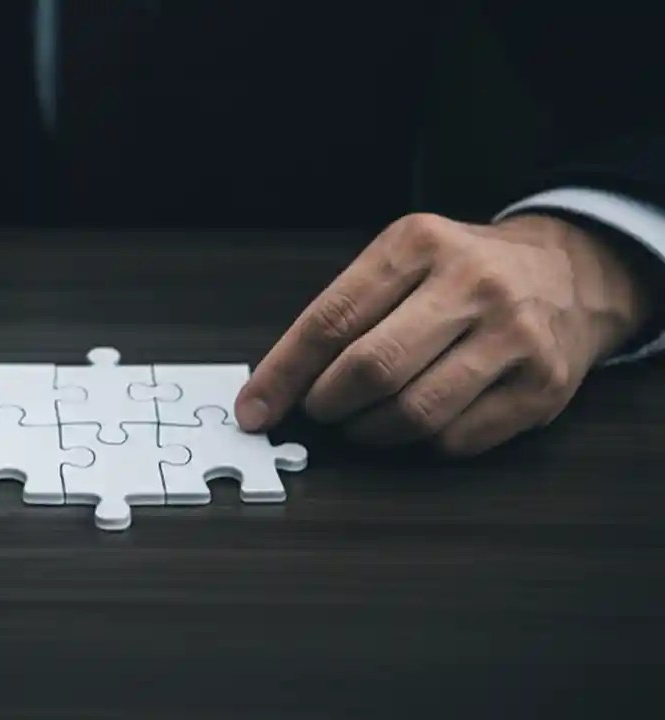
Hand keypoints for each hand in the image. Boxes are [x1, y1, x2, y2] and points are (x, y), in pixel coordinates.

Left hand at [234, 212, 652, 455]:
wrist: (570, 273)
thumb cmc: (462, 274)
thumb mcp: (403, 262)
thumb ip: (345, 312)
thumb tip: (274, 388)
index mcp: (418, 245)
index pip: (332, 319)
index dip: (283, 374)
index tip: (253, 411)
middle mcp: (472, 284)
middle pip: (372, 369)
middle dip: (328, 404)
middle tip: (320, 412)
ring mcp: (514, 337)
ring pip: (414, 413)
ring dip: (371, 431)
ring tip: (364, 421)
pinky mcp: (542, 386)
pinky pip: (457, 440)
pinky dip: (423, 443)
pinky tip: (421, 423)